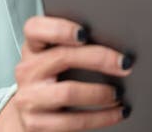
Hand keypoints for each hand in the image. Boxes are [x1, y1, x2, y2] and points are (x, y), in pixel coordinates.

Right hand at [0, 16, 131, 130]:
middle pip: (63, 57)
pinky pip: (73, 122)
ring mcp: (29, 98)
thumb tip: (116, 46)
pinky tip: (117, 112)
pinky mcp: (35, 125)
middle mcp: (27, 71)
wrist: (31, 114)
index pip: (35, 29)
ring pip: (68, 92)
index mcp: (33, 48)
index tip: (85, 32)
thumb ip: (75, 46)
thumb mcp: (54, 58)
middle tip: (124, 63)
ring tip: (119, 93)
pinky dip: (102, 117)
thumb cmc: (51, 80)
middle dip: (99, 59)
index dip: (59, 28)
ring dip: (100, 93)